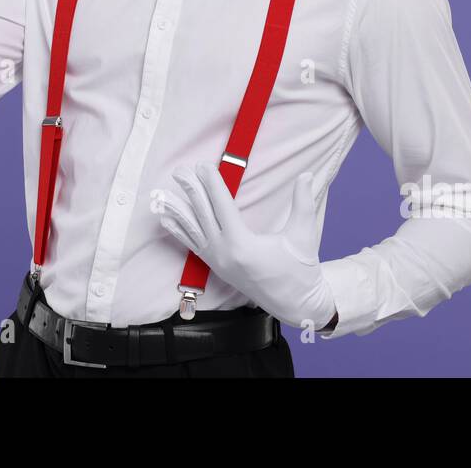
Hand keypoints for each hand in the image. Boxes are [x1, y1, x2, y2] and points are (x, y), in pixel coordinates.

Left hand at [158, 161, 335, 329]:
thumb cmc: (301, 270)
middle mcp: (225, 254)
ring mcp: (218, 262)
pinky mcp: (217, 267)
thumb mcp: (303, 235)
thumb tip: (307, 175)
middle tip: (179, 171)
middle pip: (203, 216)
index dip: (212, 184)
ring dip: (178, 210)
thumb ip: (303, 203)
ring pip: (193, 231)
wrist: (295, 304)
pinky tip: (167, 218)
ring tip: (163, 193)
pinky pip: (193, 246)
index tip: (203, 166)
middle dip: (191, 191)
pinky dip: (179, 231)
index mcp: (244, 245)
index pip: (223, 207)